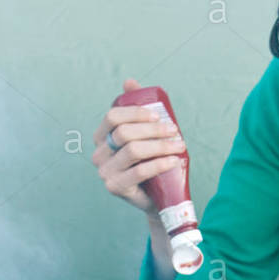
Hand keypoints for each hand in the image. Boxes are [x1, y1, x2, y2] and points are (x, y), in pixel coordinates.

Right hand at [92, 77, 185, 212]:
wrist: (156, 198)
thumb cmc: (151, 162)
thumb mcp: (146, 134)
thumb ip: (137, 109)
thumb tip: (129, 81)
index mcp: (101, 137)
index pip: (113, 117)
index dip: (136, 113)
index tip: (159, 116)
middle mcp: (99, 154)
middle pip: (124, 132)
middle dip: (153, 129)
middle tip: (174, 131)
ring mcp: (105, 172)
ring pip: (133, 150)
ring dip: (160, 145)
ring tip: (180, 145)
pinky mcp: (115, 187)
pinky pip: (139, 171)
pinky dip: (160, 163)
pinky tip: (174, 160)